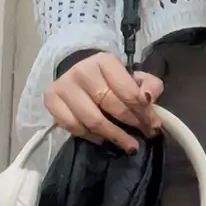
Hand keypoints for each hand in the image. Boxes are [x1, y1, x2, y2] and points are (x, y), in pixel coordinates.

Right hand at [44, 53, 162, 149]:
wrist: (77, 71)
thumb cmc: (110, 78)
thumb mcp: (133, 76)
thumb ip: (149, 85)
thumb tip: (148, 98)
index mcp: (104, 61)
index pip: (127, 91)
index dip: (143, 112)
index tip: (154, 126)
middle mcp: (82, 71)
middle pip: (110, 106)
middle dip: (131, 125)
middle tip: (143, 137)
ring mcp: (64, 86)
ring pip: (92, 120)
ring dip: (113, 136)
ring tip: (128, 145)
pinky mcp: (51, 100)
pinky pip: (73, 127)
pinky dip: (90, 137)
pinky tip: (103, 139)